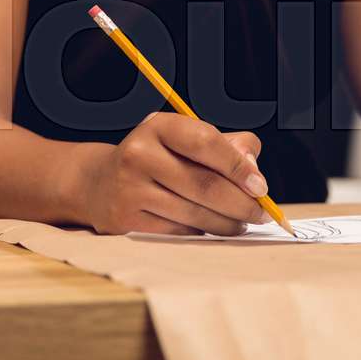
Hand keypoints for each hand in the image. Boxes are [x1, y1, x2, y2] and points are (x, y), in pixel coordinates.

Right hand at [82, 113, 271, 235]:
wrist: (99, 184)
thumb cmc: (158, 159)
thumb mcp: (187, 139)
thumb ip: (229, 147)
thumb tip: (255, 174)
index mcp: (158, 126)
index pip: (205, 142)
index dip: (238, 166)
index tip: (261, 187)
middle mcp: (139, 154)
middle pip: (204, 184)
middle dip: (241, 203)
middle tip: (261, 214)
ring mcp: (129, 189)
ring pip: (194, 214)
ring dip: (227, 224)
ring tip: (242, 224)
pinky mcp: (126, 220)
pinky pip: (178, 232)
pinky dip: (202, 233)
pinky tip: (212, 229)